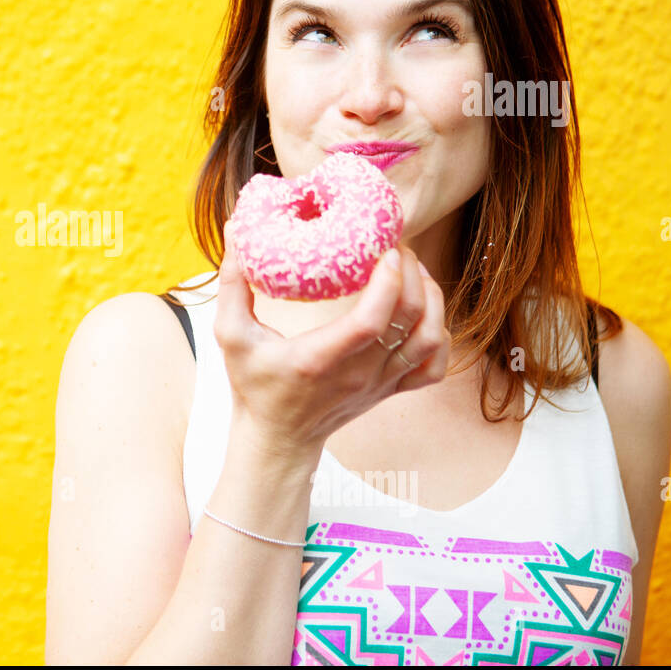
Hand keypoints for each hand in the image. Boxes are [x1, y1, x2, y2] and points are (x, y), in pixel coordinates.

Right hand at [213, 222, 451, 462]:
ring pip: (429, 338)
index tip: (384, 249)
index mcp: (319, 359)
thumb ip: (231, 286)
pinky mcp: (390, 390)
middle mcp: (358, 373)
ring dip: (430, 298)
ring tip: (413, 270)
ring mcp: (379, 383)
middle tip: (395, 245)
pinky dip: (440, 336)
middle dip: (411, 273)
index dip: (387, 282)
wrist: (278, 438)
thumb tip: (236, 231)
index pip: (370, 321)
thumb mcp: (230, 337)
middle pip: (408, 319)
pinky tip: (425, 313)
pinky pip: (434, 366)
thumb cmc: (255, 386)